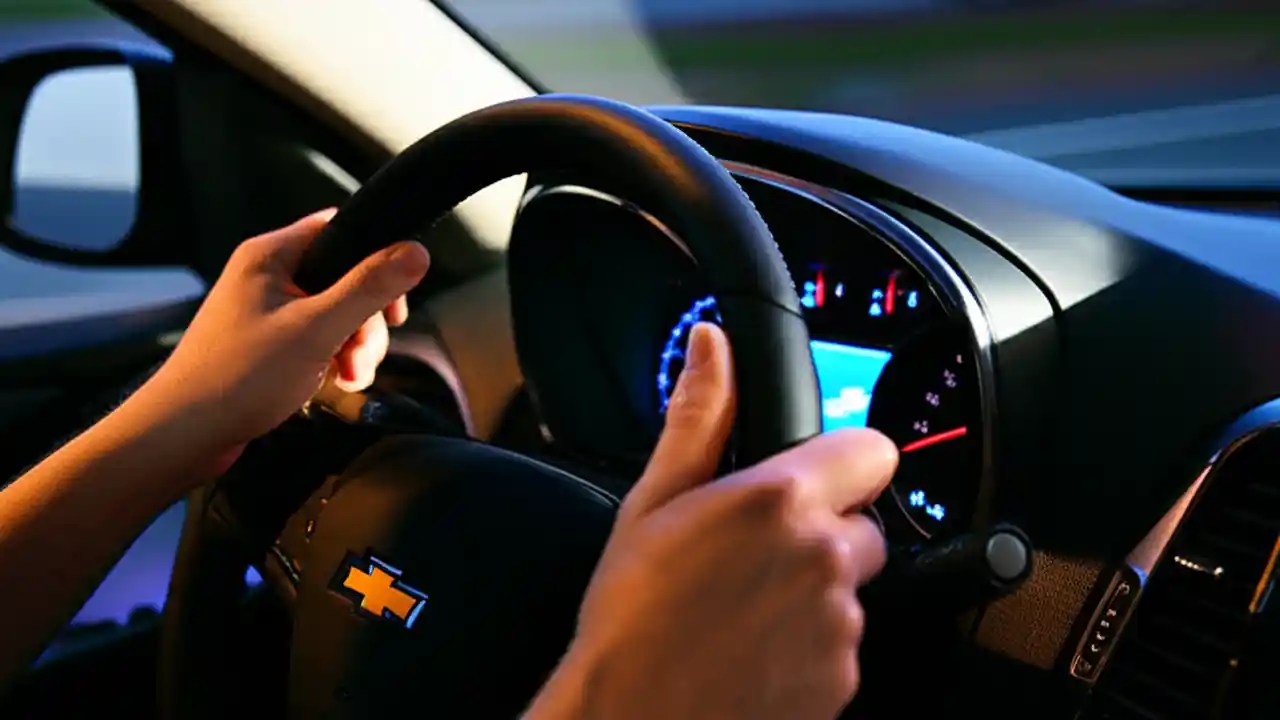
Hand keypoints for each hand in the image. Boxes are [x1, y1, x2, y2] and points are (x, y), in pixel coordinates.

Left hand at [136, 208, 429, 467]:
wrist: (183, 434)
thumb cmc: (238, 378)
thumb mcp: (316, 329)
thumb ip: (368, 288)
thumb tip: (416, 252)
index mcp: (271, 255)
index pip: (341, 230)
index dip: (377, 260)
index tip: (392, 304)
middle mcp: (267, 275)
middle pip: (345, 277)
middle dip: (367, 320)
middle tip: (362, 355)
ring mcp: (266, 310)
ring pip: (336, 312)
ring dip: (355, 345)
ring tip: (348, 377)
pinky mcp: (267, 342)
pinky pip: (318, 337)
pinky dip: (334, 359)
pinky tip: (333, 383)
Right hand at [527, 323, 896, 719]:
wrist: (632, 719)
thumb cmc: (631, 620)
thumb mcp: (653, 504)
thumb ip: (699, 417)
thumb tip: (712, 348)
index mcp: (781, 502)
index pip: (872, 449)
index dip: (842, 461)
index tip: (808, 478)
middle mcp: (824, 559)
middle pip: (860, 526)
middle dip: (820, 534)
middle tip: (753, 555)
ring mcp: (840, 626)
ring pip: (848, 589)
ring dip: (810, 592)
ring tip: (740, 609)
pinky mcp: (843, 681)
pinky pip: (840, 645)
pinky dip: (807, 645)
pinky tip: (750, 650)